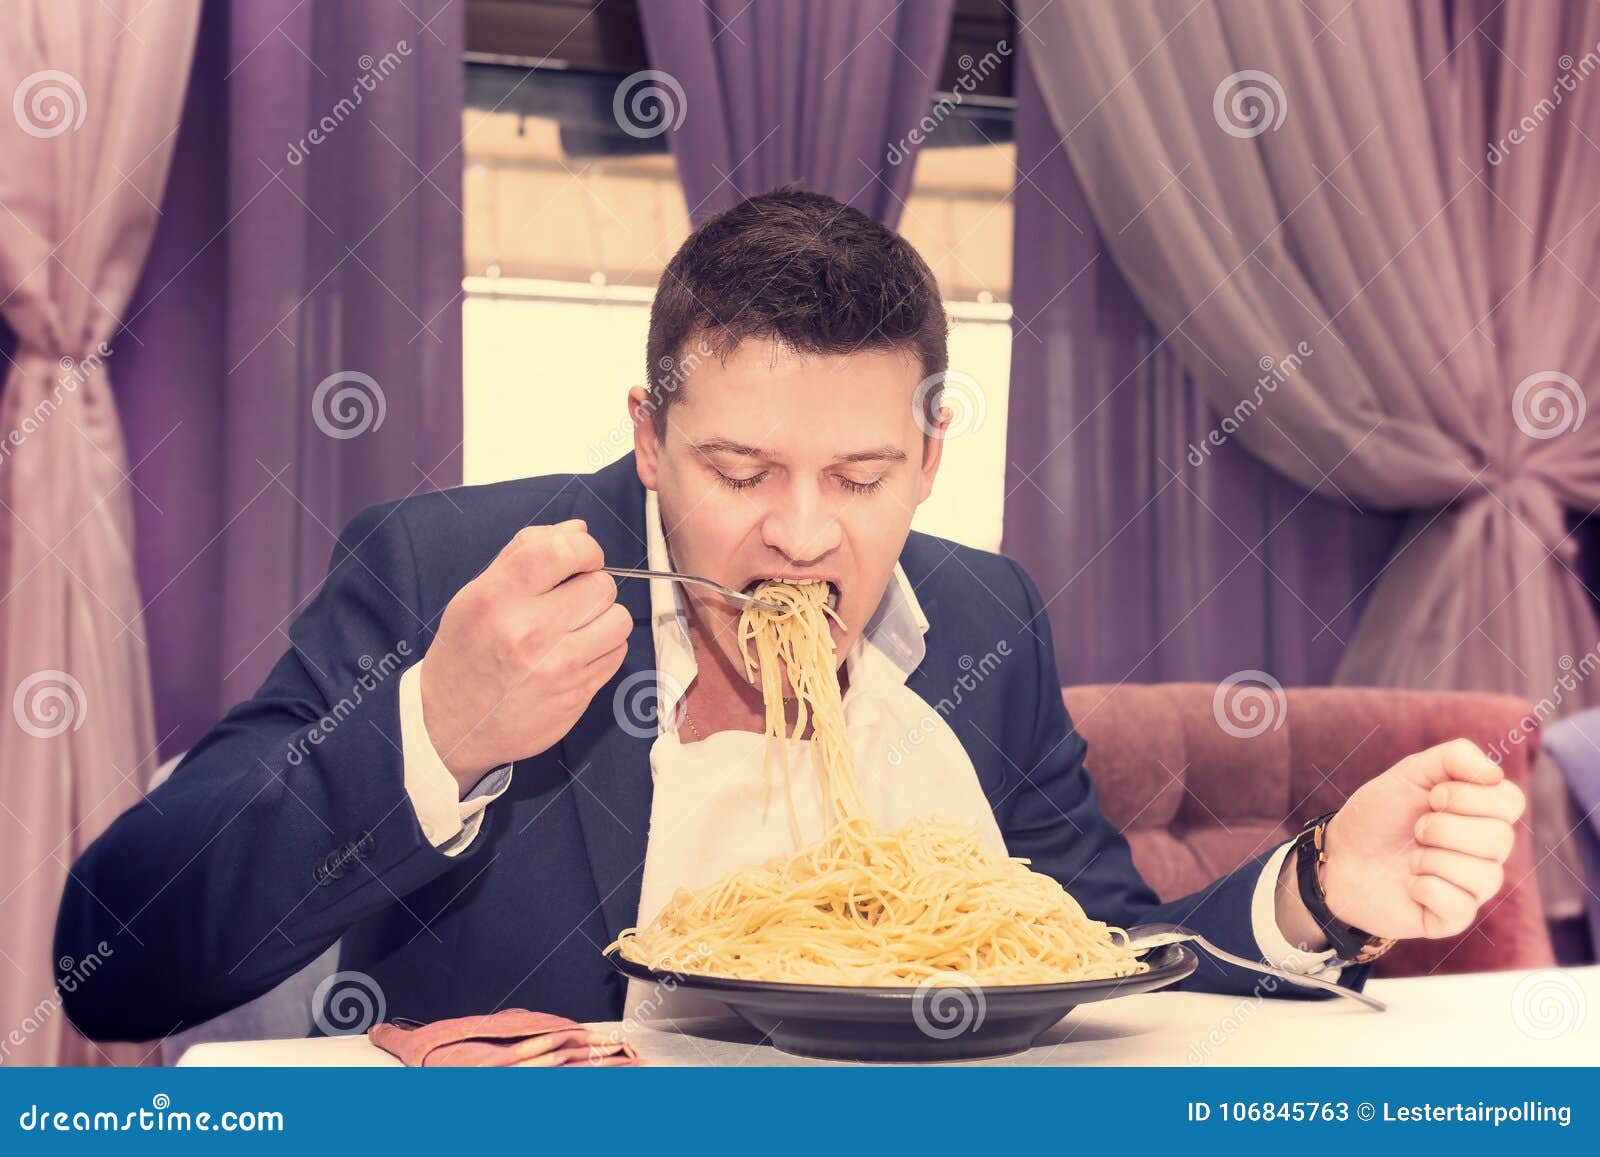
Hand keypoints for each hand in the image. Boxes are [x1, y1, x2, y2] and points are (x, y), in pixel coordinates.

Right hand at [418, 518, 631, 792]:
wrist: (452, 724)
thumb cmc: (466, 653)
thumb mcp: (477, 594)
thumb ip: (526, 554)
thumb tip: (577, 530)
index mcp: (499, 598)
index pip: (565, 550)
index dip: (584, 549)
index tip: (579, 558)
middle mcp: (529, 632)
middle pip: (602, 585)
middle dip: (590, 586)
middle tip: (568, 600)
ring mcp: (557, 667)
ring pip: (618, 620)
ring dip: (602, 618)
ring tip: (574, 627)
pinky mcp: (576, 694)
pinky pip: (616, 654)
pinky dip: (604, 648)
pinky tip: (575, 652)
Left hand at [1318, 738, 1525, 939]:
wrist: (1339, 855)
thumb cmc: (1378, 815)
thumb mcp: (1409, 774)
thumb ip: (1454, 757)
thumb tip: (1495, 773)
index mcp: (1482, 815)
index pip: (1511, 802)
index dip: (1470, 796)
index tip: (1433, 796)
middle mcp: (1486, 852)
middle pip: (1500, 838)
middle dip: (1444, 827)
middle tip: (1416, 829)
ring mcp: (1472, 888)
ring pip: (1484, 875)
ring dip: (1432, 858)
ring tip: (1411, 857)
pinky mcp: (1452, 918)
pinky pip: (1459, 905)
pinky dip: (1424, 887)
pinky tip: (1409, 883)